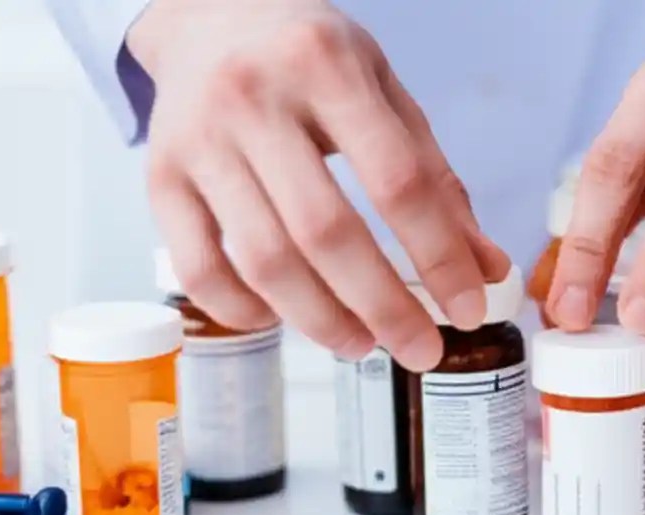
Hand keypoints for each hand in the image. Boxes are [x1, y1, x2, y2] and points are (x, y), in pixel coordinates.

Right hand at [130, 0, 509, 370]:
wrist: (210, 12)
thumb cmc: (308, 56)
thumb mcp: (384, 91)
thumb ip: (436, 178)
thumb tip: (484, 268)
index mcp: (326, 66)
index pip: (396, 181)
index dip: (439, 256)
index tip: (467, 308)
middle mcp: (254, 99)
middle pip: (326, 232)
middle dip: (383, 307)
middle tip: (421, 350)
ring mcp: (198, 141)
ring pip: (262, 260)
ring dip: (320, 320)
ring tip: (361, 344)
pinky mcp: (160, 178)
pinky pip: (198, 269)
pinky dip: (242, 310)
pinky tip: (281, 320)